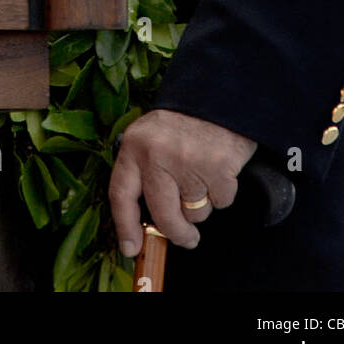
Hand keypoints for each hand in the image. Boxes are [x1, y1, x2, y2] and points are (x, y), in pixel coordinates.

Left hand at [109, 108, 256, 253]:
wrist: (218, 95)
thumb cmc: (183, 123)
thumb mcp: (151, 138)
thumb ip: (144, 173)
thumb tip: (143, 226)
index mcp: (134, 146)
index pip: (120, 194)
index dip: (125, 226)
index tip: (130, 249)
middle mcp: (157, 154)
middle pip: (163, 215)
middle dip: (177, 233)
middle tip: (187, 239)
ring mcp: (188, 162)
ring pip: (195, 213)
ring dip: (202, 205)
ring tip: (203, 175)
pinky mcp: (217, 167)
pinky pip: (220, 202)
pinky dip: (222, 193)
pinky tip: (220, 169)